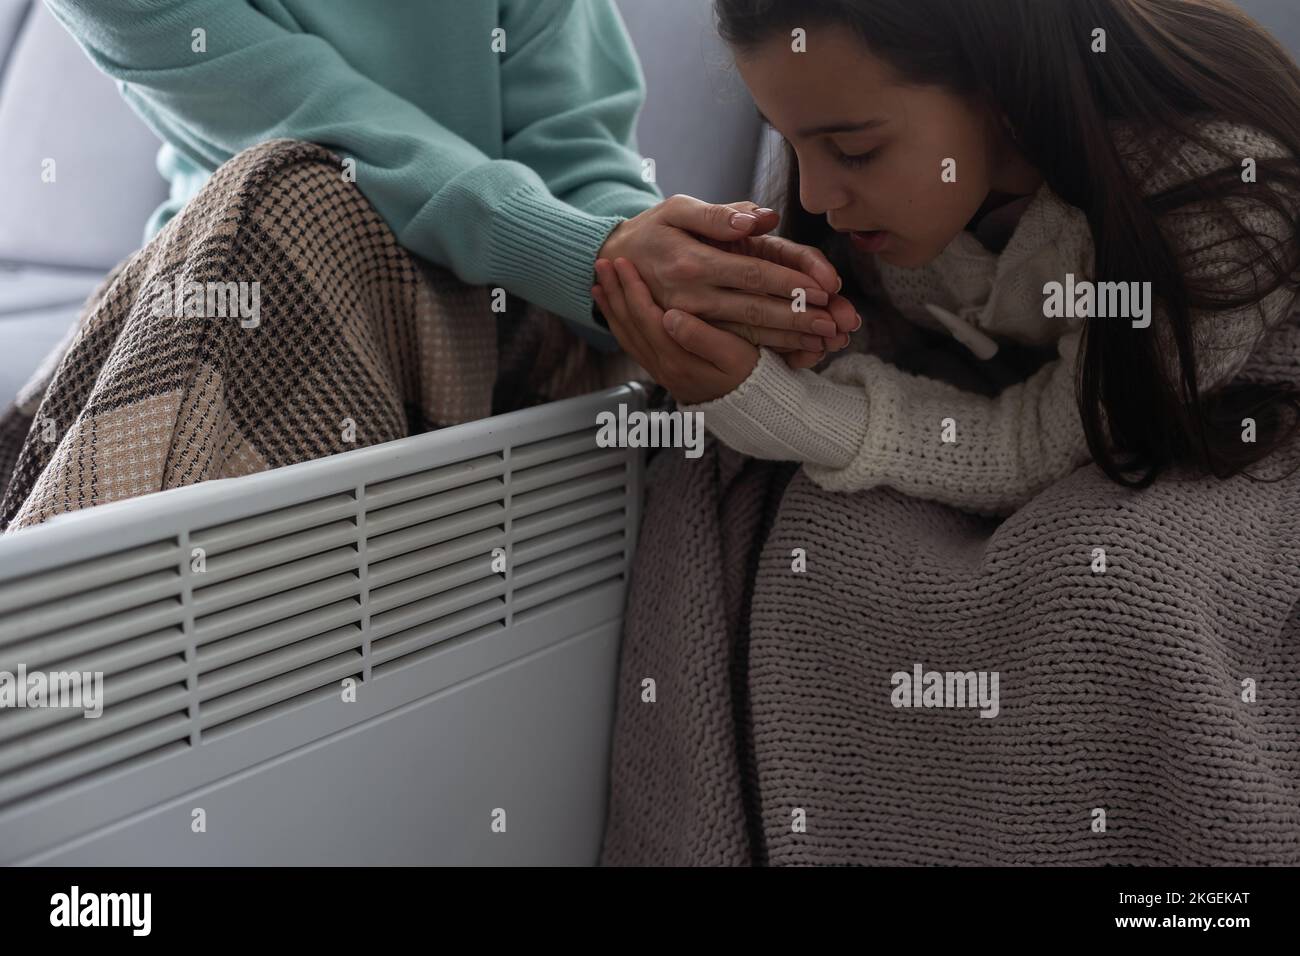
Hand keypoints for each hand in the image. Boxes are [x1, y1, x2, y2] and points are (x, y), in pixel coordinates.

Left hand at [593, 256, 757, 404]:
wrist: (751, 405)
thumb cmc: (750, 374)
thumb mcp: (735, 356)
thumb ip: (701, 337)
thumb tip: (670, 316)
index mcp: (677, 358)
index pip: (645, 317)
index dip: (632, 288)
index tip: (624, 263)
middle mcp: (661, 366)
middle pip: (629, 324)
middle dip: (615, 292)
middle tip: (602, 263)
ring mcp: (658, 370)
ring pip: (626, 334)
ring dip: (611, 307)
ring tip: (599, 282)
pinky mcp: (660, 370)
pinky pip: (631, 344)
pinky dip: (618, 324)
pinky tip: (613, 310)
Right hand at [596, 195, 857, 353]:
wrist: (613, 261)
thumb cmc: (653, 230)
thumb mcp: (678, 210)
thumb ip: (719, 215)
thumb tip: (762, 218)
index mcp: (693, 262)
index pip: (754, 273)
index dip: (792, 281)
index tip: (827, 287)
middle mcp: (692, 297)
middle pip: (757, 310)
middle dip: (801, 318)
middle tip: (838, 324)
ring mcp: (691, 321)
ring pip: (749, 334)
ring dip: (790, 339)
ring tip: (827, 341)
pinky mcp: (691, 335)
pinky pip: (734, 346)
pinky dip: (768, 350)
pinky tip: (797, 352)